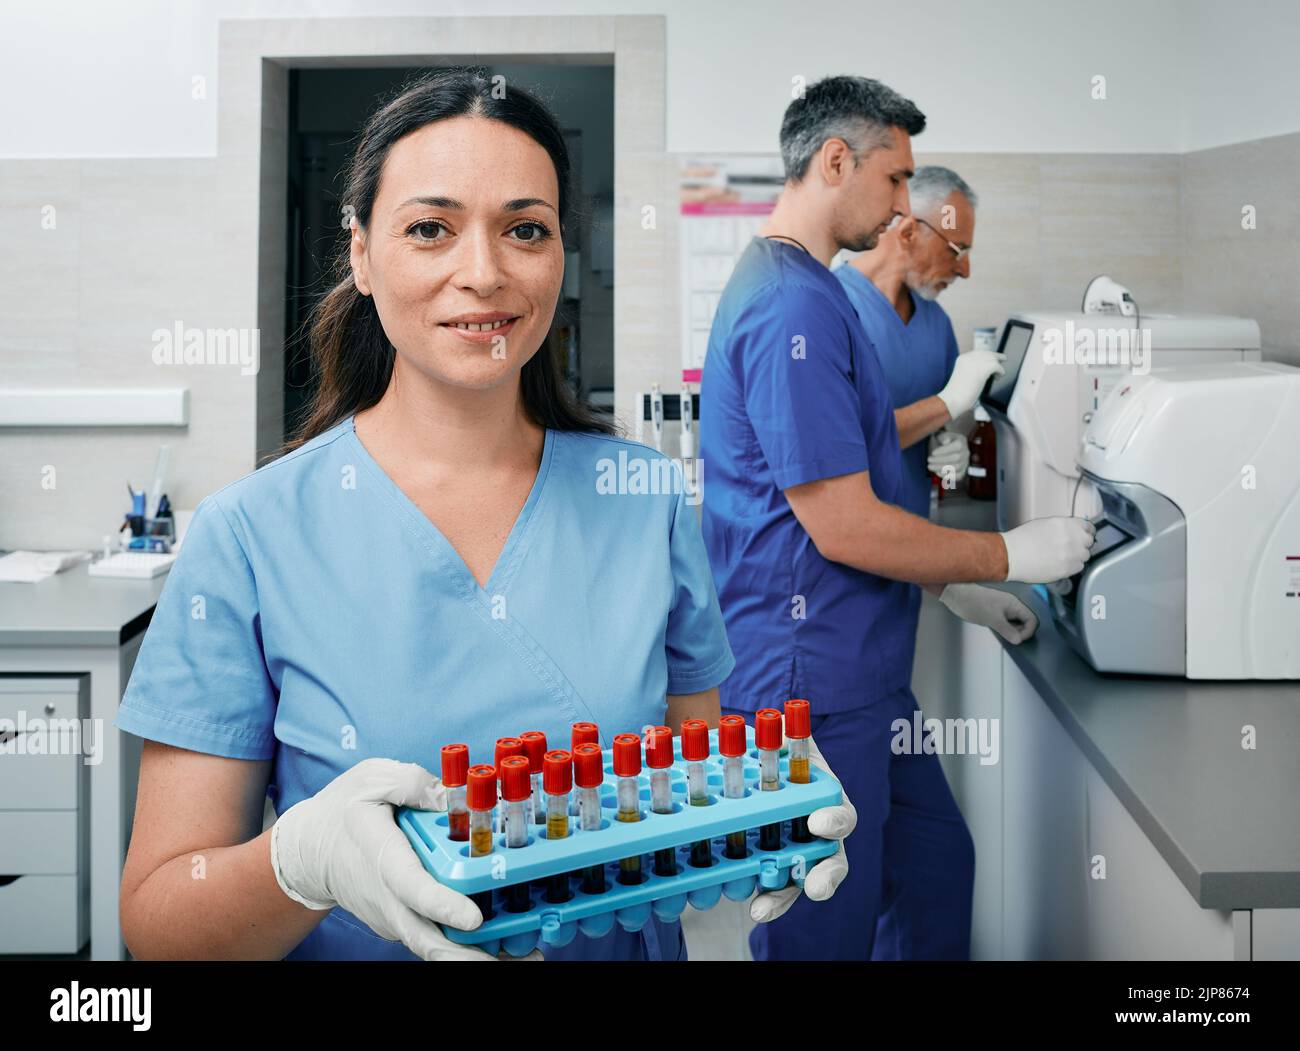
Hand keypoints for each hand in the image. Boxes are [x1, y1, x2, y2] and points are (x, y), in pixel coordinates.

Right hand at [271, 758, 541, 960]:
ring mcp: (396, 916)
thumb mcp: (372, 780)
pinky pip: (436, 938)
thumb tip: (454, 795)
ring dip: (478, 957)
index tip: (475, 917)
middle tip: (522, 958)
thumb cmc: (343, 812)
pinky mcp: (405, 922)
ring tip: (528, 958)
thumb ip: (413, 783)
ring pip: (435, 945)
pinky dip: (468, 948)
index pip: (411, 888)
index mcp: (382, 857)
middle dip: (471, 956)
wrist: (308, 850)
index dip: (442, 905)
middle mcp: (389, 898)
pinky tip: (507, 947)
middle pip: (428, 938)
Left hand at [751, 733, 855, 922]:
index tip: (817, 822)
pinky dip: (764, 900)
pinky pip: (774, 890)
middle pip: (831, 862)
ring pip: (800, 884)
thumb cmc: (784, 760)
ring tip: (762, 909)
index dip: (832, 821)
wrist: (767, 775)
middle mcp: (821, 837)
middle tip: (815, 888)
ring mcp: (800, 857)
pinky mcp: (776, 871)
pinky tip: (752, 908)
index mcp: (829, 804)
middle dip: (824, 877)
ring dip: (782, 898)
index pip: (841, 816)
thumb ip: (789, 736)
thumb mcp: (788, 743)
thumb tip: (779, 725)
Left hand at [926, 430, 969, 485]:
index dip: (944, 451)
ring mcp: (965, 462)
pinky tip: (938, 472)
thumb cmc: (943, 441)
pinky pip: (958, 476)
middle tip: (929, 460)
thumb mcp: (942, 435)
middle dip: (940, 460)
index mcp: (961, 441)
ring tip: (930, 466)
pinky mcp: (963, 471)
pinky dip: (948, 476)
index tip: (933, 453)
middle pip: (956, 458)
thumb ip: (943, 437)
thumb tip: (945, 441)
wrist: (948, 447)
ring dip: (941, 468)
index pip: (956, 446)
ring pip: (956, 468)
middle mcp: (966, 452)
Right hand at [937, 349, 1004, 418]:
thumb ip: (971, 371)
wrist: (952, 400)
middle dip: (996, 356)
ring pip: (993, 358)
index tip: (993, 358)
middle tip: (1003, 359)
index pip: (978, 353)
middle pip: (987, 353)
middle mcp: (968, 358)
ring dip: (998, 365)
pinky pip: (997, 366)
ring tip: (1000, 373)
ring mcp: (976, 363)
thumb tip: (984, 372)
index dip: (987, 355)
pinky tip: (998, 377)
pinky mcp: (983, 369)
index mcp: (962, 359)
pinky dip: (1000, 371)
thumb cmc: (956, 395)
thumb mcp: (963, 377)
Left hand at [939, 582, 1037, 642]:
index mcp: (1014, 604)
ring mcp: (1003, 610)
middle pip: (1026, 623)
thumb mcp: (992, 618)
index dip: (1028, 632)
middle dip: (1021, 632)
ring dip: (1012, 632)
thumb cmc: (973, 602)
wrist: (956, 595)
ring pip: (1015, 624)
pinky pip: (1006, 624)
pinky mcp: (995, 614)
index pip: (1032, 620)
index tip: (1017, 639)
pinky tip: (997, 631)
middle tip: (1008, 637)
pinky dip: (1005, 630)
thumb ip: (1007, 630)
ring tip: (1001, 634)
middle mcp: (1011, 606)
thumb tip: (1019, 641)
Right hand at [1000, 517, 1095, 583]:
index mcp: (1067, 524)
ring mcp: (1072, 555)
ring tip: (1062, 556)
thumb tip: (1073, 532)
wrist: (1012, 555)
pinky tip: (1060, 564)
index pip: (1088, 527)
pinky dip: (1072, 566)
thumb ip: (1063, 527)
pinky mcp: (1068, 570)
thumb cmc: (1023, 539)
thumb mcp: (1045, 524)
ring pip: (1085, 556)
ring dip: (1077, 556)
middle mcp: (1073, 539)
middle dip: (1081, 544)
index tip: (1084, 535)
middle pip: (1088, 542)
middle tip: (1070, 547)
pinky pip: (1079, 568)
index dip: (1086, 531)